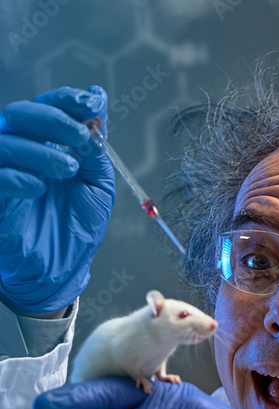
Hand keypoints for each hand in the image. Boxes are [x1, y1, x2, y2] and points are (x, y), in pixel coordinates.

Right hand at [0, 86, 114, 312]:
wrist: (64, 270)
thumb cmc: (77, 226)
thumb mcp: (97, 184)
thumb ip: (95, 147)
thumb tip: (97, 98)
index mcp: (43, 143)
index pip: (47, 106)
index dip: (67, 99)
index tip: (93, 104)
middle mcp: (19, 152)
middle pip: (21, 115)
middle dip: (54, 119)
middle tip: (81, 138)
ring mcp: (2, 173)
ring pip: (5, 142)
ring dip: (39, 150)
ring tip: (67, 168)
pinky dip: (15, 177)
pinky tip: (38, 187)